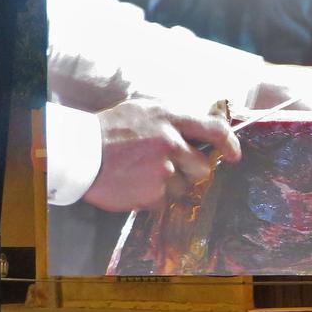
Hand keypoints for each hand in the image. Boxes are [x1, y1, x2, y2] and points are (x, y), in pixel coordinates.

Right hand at [85, 99, 240, 211]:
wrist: (77, 152)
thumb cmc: (109, 130)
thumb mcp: (144, 111)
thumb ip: (173, 120)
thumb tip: (201, 129)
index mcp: (170, 118)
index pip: (215, 130)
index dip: (230, 144)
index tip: (234, 155)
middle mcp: (171, 142)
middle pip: (203, 167)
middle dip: (190, 171)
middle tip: (166, 167)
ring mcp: (164, 169)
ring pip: (184, 187)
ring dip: (169, 185)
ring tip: (142, 173)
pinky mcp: (154, 193)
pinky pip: (164, 201)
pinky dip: (152, 197)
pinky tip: (133, 184)